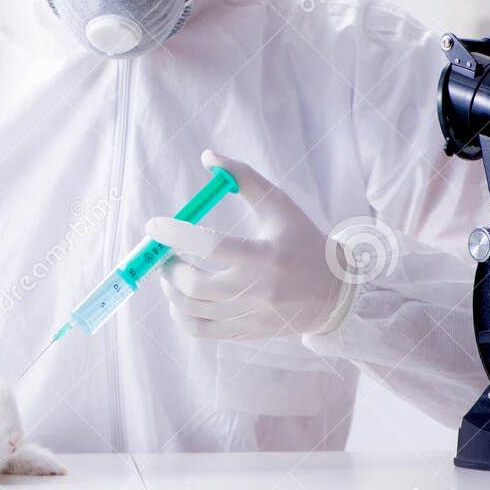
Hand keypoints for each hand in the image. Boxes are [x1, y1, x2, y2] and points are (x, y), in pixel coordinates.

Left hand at [147, 149, 354, 340]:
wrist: (335, 294)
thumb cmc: (304, 242)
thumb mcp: (280, 206)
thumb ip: (245, 179)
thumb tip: (208, 157)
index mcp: (266, 258)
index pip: (211, 246)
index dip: (177, 233)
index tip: (154, 224)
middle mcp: (257, 292)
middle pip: (194, 286)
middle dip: (168, 268)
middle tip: (163, 254)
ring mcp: (251, 318)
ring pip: (191, 311)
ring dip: (171, 290)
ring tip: (171, 273)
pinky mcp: (246, 333)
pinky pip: (200, 331)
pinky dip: (181, 314)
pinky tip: (182, 297)